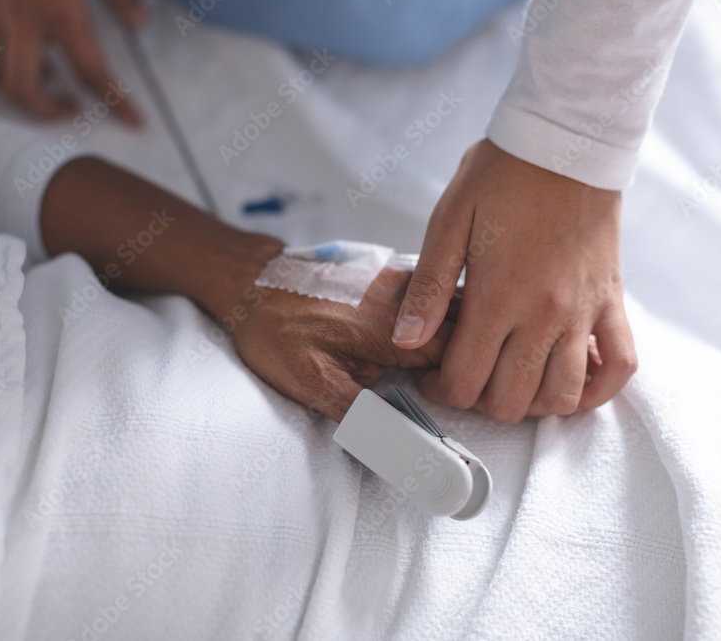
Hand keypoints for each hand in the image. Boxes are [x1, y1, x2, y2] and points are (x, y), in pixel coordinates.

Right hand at [0, 0, 142, 123]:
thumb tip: (138, 22)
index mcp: (62, 11)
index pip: (92, 72)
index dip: (116, 103)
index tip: (135, 122)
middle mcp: (23, 18)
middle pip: (24, 89)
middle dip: (48, 111)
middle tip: (75, 105)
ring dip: (16, 87)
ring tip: (45, 76)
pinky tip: (17, 48)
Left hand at [40, 158, 448, 421]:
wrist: (251, 282)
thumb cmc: (274, 329)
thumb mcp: (311, 383)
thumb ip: (361, 413)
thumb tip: (399, 445)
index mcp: (390, 328)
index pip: (458, 360)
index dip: (464, 386)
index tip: (456, 405)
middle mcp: (403, 298)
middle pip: (466, 333)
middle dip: (469, 360)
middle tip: (451, 389)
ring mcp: (401, 280)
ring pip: (457, 311)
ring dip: (460, 338)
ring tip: (443, 366)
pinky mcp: (393, 275)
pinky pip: (436, 298)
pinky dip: (442, 320)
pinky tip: (427, 340)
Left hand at [392, 139, 637, 422]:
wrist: (567, 141)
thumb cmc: (502, 175)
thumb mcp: (449, 222)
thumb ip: (427, 287)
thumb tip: (405, 340)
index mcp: (499, 297)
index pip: (465, 382)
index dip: (440, 390)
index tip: (431, 375)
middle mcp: (545, 315)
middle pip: (512, 402)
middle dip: (480, 400)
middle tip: (466, 373)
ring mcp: (584, 312)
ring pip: (563, 396)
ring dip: (533, 402)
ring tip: (510, 377)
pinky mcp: (611, 301)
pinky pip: (619, 367)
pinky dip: (598, 389)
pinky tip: (570, 382)